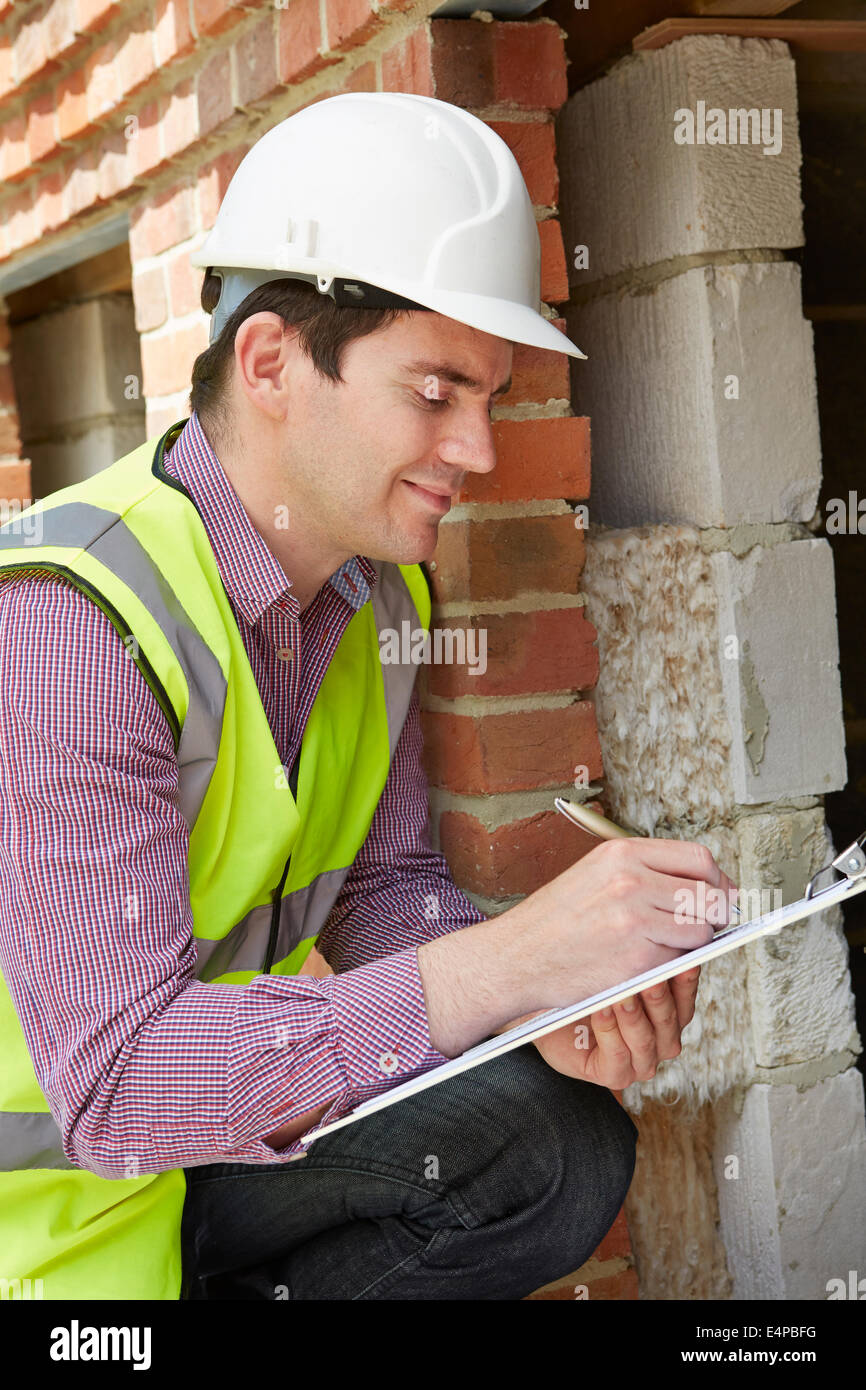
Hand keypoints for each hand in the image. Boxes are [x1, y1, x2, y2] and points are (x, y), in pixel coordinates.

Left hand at [532, 966, 700, 1086]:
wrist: (545, 1010)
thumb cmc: (584, 985)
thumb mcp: (615, 967)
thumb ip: (640, 956)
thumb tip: (661, 929)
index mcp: (669, 1013)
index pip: (685, 997)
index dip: (685, 981)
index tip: (684, 961)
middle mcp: (660, 1040)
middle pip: (670, 1021)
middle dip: (659, 998)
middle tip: (651, 977)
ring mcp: (640, 1061)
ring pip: (646, 1040)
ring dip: (634, 1016)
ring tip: (622, 994)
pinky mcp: (615, 1075)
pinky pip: (617, 1055)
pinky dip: (609, 1032)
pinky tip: (600, 1010)